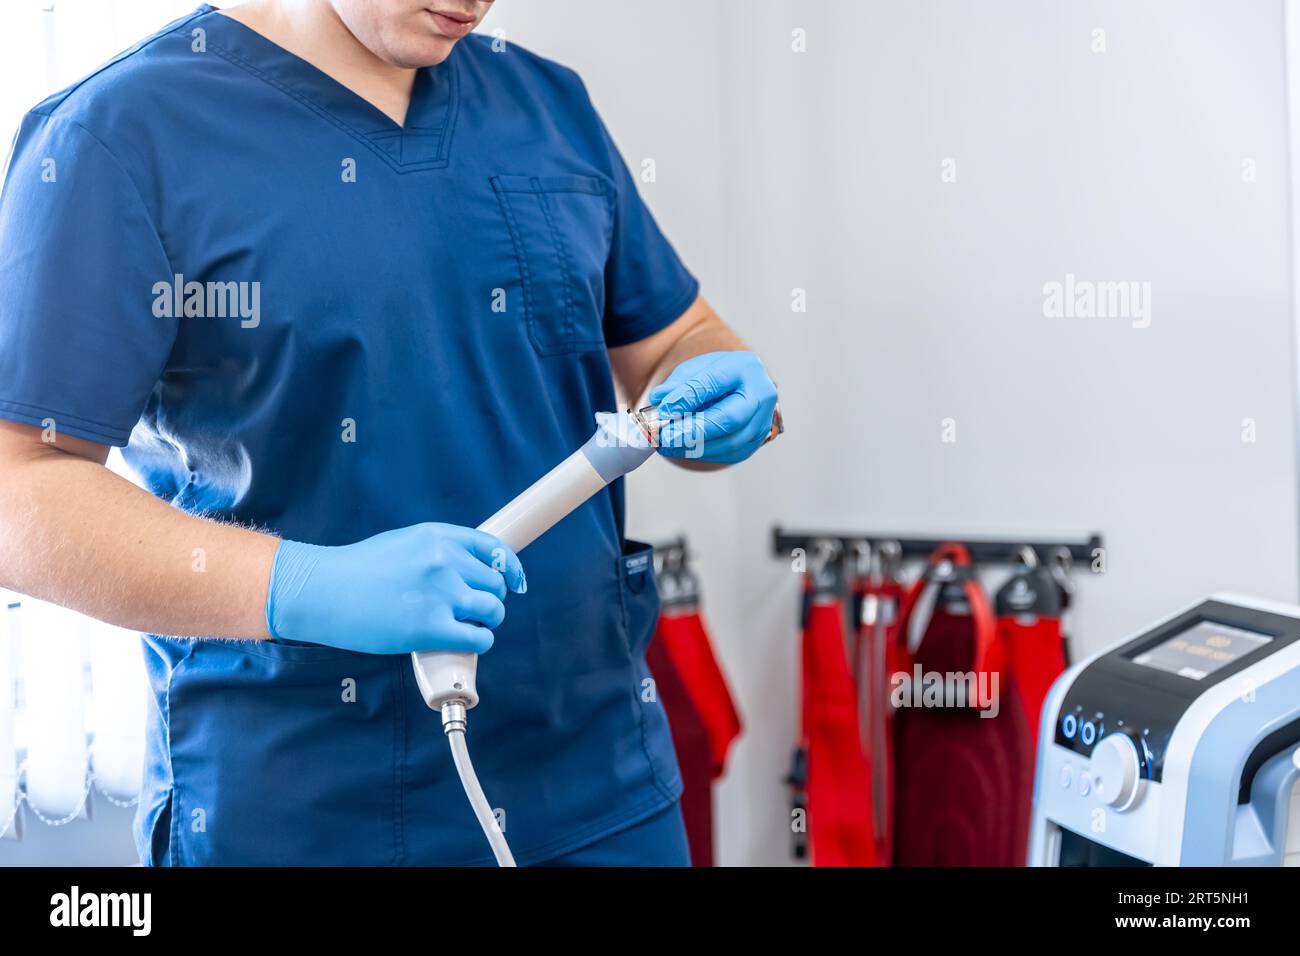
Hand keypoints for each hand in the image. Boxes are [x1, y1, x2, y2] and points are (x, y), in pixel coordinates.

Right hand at [265, 523, 525, 654]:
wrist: (322, 590)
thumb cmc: (356, 571)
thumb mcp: (403, 544)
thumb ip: (438, 553)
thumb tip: (469, 571)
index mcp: (438, 537)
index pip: (494, 549)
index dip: (511, 569)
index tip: (516, 583)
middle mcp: (445, 561)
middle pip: (496, 584)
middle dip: (488, 600)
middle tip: (470, 612)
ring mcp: (440, 594)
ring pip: (493, 611)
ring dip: (485, 623)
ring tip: (465, 628)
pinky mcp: (430, 628)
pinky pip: (479, 638)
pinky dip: (478, 644)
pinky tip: (464, 644)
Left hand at [648, 351, 778, 463]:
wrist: (742, 387)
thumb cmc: (719, 376)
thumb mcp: (697, 369)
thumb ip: (678, 383)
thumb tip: (660, 399)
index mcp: (745, 367)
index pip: (714, 383)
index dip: (687, 398)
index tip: (664, 411)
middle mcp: (761, 395)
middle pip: (730, 419)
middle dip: (694, 431)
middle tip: (666, 438)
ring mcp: (763, 420)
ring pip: (731, 442)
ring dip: (695, 448)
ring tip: (667, 446)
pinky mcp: (757, 441)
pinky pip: (730, 454)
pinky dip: (704, 454)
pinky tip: (684, 449)